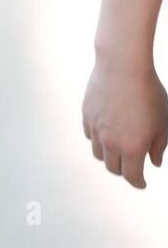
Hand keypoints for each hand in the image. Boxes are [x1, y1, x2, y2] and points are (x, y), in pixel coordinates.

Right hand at [81, 56, 167, 188]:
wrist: (123, 65)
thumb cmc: (149, 93)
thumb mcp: (163, 122)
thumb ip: (159, 146)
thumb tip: (153, 161)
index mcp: (132, 149)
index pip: (132, 177)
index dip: (139, 182)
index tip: (142, 182)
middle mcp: (110, 143)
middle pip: (113, 168)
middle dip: (124, 170)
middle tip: (132, 165)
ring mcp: (96, 129)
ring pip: (98, 153)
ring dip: (108, 155)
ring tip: (117, 149)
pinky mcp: (87, 115)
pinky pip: (90, 135)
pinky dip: (98, 138)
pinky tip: (107, 131)